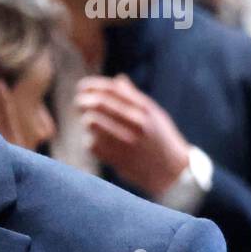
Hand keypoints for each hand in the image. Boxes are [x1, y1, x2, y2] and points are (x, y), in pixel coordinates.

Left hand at [75, 74, 190, 196]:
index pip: (111, 90)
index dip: (91, 85)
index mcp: (145, 108)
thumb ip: (134, 97)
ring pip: (91, 122)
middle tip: (78, 103)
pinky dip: (91, 141)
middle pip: (97, 104)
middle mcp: (136, 122)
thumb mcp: (155, 114)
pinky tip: (98, 141)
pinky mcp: (116, 158)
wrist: (172, 172)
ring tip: (91, 123)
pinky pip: (91, 143)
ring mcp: (126, 141)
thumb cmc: (161, 139)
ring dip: (87, 121)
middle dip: (82, 101)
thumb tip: (118, 79)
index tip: (81, 87)